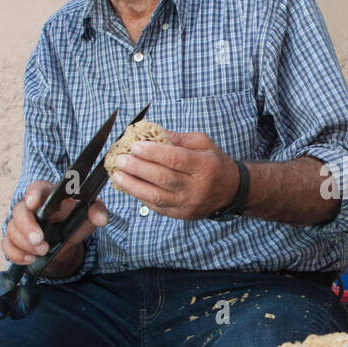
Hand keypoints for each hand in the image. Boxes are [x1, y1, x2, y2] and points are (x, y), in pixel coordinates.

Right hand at [2, 179, 108, 266]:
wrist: (69, 241)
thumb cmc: (77, 219)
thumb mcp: (90, 214)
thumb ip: (97, 211)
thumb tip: (100, 218)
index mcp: (49, 195)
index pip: (36, 189)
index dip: (32, 194)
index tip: (34, 203)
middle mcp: (31, 208)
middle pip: (18, 211)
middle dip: (27, 228)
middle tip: (40, 241)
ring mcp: (21, 224)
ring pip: (11, 230)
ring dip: (25, 244)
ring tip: (43, 251)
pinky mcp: (16, 240)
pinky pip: (7, 246)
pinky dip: (16, 254)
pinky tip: (29, 259)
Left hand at [110, 130, 240, 219]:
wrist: (230, 191)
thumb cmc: (213, 163)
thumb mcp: (202, 143)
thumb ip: (177, 138)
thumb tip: (150, 131)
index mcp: (204, 166)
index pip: (175, 160)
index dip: (153, 153)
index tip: (135, 146)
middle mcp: (196, 188)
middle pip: (163, 178)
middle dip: (138, 168)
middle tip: (121, 159)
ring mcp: (187, 204)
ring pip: (156, 196)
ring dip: (133, 185)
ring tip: (117, 174)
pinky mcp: (180, 215)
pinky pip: (155, 206)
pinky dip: (139, 195)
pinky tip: (128, 186)